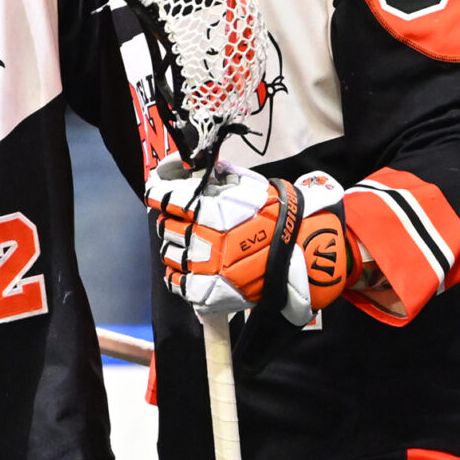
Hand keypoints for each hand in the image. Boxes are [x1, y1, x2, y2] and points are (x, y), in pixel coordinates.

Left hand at [146, 160, 361, 324]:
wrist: (302, 256)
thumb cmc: (277, 217)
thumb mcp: (249, 186)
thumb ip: (219, 177)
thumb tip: (197, 167)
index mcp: (206, 208)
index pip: (163, 196)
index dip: (158, 192)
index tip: (159, 191)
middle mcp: (199, 238)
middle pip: (164, 226)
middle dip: (174, 222)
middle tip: (188, 223)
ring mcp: (200, 267)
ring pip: (168, 254)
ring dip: (177, 248)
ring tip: (195, 247)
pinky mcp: (204, 292)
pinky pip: (175, 282)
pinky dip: (178, 275)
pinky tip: (191, 269)